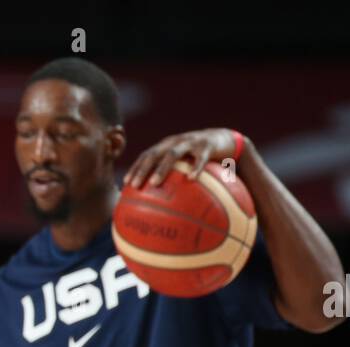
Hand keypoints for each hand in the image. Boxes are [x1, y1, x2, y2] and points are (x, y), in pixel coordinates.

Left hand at [124, 128, 239, 189]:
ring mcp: (191, 142)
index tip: (125, 183)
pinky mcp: (207, 146)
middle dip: (143, 169)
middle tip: (134, 185)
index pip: (147, 155)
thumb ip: (173, 178)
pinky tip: (191, 180)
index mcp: (167, 146)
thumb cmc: (200, 158)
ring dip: (161, 168)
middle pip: (154, 154)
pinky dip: (195, 168)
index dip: (136, 167)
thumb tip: (160, 205)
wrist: (224, 139)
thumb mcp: (185, 164)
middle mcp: (176, 142)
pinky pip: (200, 158)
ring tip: (154, 183)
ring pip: (173, 154)